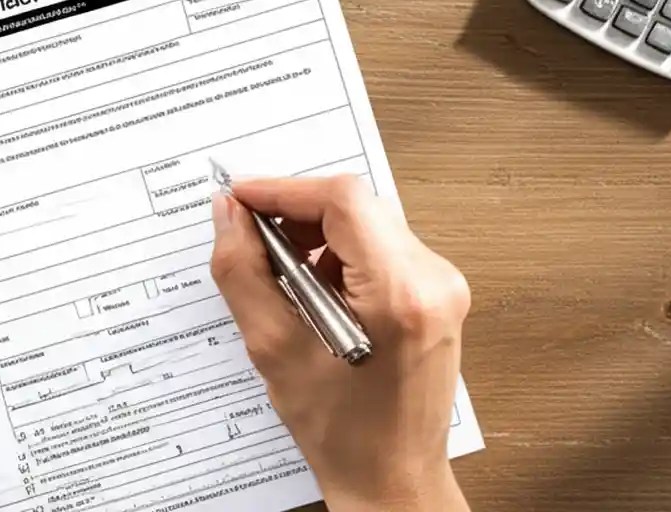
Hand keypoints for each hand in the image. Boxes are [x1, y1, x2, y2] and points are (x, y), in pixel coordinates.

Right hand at [209, 175, 470, 511]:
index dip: (284, 191)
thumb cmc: (344, 432)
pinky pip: (381, 249)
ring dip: (318, 239)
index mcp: (401, 295)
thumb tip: (228, 215)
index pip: (342, 200)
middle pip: (356, 207)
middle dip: (297, 216)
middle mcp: (434, 282)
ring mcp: (442, 287)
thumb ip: (243, 272)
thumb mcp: (274, 349)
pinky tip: (316, 295)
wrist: (391, 479)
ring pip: (367, 224)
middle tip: (255, 243)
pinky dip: (339, 258)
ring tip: (287, 283)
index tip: (243, 201)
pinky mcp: (437, 295)